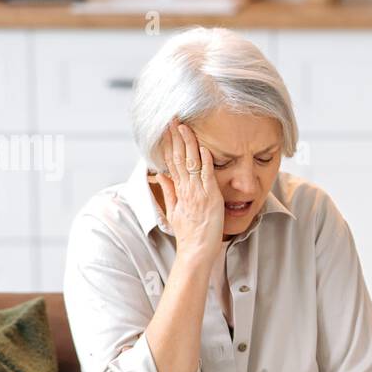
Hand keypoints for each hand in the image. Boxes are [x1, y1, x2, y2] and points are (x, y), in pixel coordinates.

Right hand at [153, 119, 224, 264]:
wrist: (196, 251)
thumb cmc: (189, 234)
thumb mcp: (174, 211)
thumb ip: (168, 192)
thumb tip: (161, 175)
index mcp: (178, 191)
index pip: (171, 162)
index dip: (169, 144)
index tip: (167, 129)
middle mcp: (186, 190)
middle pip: (179, 158)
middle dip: (175, 137)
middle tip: (173, 119)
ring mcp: (197, 193)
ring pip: (191, 164)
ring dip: (188, 144)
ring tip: (185, 126)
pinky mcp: (210, 198)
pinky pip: (207, 176)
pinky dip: (205, 162)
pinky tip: (204, 148)